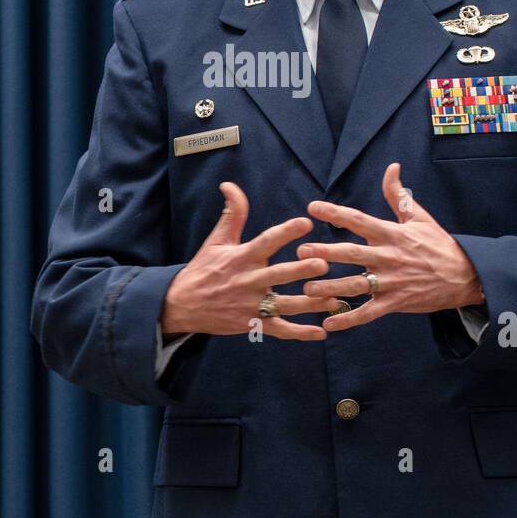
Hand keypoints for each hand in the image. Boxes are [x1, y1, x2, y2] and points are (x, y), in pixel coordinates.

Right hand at [161, 182, 338, 339]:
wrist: (181, 305)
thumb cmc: (204, 269)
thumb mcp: (216, 240)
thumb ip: (232, 213)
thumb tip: (230, 184)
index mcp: (241, 257)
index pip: (266, 242)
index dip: (285, 232)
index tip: (306, 223)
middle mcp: (248, 281)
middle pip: (278, 275)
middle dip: (300, 270)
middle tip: (323, 265)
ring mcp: (250, 305)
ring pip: (284, 305)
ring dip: (310, 304)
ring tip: (334, 300)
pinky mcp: (252, 324)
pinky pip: (279, 330)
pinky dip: (300, 333)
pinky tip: (321, 333)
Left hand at [299, 162, 483, 330]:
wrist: (464, 276)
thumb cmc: (438, 244)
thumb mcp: (419, 217)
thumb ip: (398, 194)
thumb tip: (391, 167)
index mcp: (393, 234)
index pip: (359, 220)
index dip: (336, 213)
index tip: (312, 207)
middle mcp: (390, 257)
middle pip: (353, 253)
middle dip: (327, 253)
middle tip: (302, 251)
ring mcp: (392, 282)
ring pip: (357, 285)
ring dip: (331, 287)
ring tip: (307, 288)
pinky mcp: (396, 303)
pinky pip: (369, 313)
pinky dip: (349, 319)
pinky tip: (328, 323)